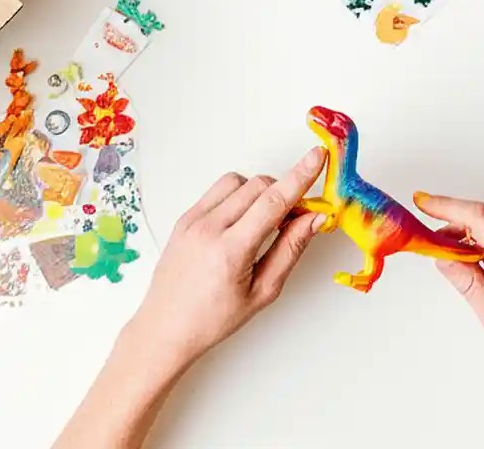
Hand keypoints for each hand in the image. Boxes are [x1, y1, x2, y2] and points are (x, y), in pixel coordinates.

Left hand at [124, 147, 326, 369]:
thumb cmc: (214, 319)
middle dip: (283, 192)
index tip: (318, 156)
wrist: (165, 327)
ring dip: (259, 192)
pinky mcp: (184, 218)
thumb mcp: (262, 292)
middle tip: (295, 218)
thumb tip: (315, 219)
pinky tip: (241, 222)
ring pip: (238, 181)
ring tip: (263, 222)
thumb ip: (291, 250)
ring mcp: (192, 220)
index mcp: (230, 251)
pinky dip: (238, 197)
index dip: (300, 176)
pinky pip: (218, 191)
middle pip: (258, 186)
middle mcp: (208, 228)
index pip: (273, 201)